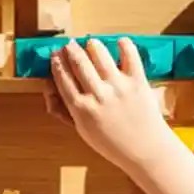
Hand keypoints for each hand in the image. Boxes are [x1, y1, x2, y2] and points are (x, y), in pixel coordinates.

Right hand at [46, 38, 193, 193]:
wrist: (145, 150)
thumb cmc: (111, 143)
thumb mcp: (82, 130)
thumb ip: (63, 110)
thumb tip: (48, 89)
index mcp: (81, 108)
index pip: (62, 77)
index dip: (57, 62)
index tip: (55, 54)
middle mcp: (97, 95)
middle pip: (78, 61)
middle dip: (71, 49)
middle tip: (70, 44)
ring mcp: (118, 86)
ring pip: (99, 53)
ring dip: (92, 45)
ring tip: (91, 44)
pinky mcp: (137, 81)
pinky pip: (130, 55)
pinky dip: (124, 44)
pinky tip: (119, 42)